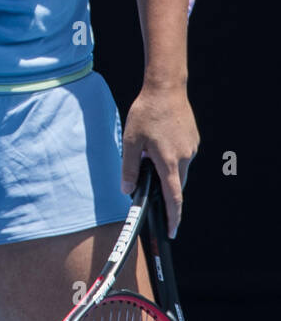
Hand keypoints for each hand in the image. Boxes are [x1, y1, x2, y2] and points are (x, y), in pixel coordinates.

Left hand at [121, 84, 198, 237]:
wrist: (166, 89)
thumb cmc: (146, 113)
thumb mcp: (131, 141)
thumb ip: (129, 167)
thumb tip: (127, 190)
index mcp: (169, 161)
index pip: (173, 197)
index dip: (173, 217)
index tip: (172, 231)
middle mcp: (184, 158)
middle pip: (177, 185)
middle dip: (166, 192)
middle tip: (152, 192)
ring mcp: (191, 149)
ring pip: (179, 170)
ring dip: (167, 172)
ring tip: (150, 157)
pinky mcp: (193, 140)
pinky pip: (182, 157)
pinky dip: (172, 159)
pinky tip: (158, 145)